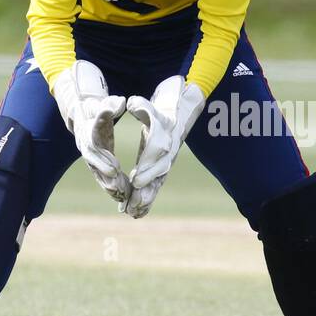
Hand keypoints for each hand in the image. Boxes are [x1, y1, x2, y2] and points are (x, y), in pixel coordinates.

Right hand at [51, 60, 130, 204]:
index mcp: (88, 132)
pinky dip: (111, 185)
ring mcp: (89, 156)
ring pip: (97, 173)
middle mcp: (86, 146)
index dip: (103, 159)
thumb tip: (121, 103)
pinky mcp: (95, 162)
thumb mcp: (104, 102)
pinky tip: (123, 195)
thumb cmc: (97, 106)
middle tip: (119, 189)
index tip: (115, 169)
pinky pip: (101, 176)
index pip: (94, 148)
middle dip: (106, 178)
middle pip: (95, 165)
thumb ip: (111, 104)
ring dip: (109, 185)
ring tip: (122, 195)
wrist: (83, 113)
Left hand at [123, 75, 205, 218]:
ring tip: (134, 213)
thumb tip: (130, 103)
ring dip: (146, 198)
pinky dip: (148, 198)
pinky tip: (137, 212)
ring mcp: (168, 159)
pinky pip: (157, 184)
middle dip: (146, 188)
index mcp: (165, 132)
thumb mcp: (151, 103)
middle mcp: (169, 149)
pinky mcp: (164, 166)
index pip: (155, 151)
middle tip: (134, 203)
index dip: (146, 166)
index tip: (135, 180)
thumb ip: (141, 105)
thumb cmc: (164, 105)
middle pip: (158, 171)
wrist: (185, 108)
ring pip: (158, 180)